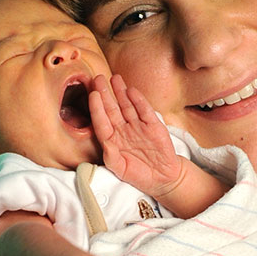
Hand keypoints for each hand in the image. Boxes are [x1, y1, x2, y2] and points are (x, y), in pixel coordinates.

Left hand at [88, 74, 184, 197]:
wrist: (163, 177)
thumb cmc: (139, 175)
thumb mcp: (122, 170)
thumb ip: (112, 158)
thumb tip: (106, 144)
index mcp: (112, 140)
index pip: (101, 120)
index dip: (96, 107)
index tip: (92, 94)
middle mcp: (123, 130)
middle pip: (111, 108)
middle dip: (105, 93)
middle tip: (98, 78)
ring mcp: (138, 126)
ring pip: (126, 105)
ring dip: (120, 91)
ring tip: (115, 78)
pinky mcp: (153, 124)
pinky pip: (144, 110)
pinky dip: (138, 100)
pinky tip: (131, 90)